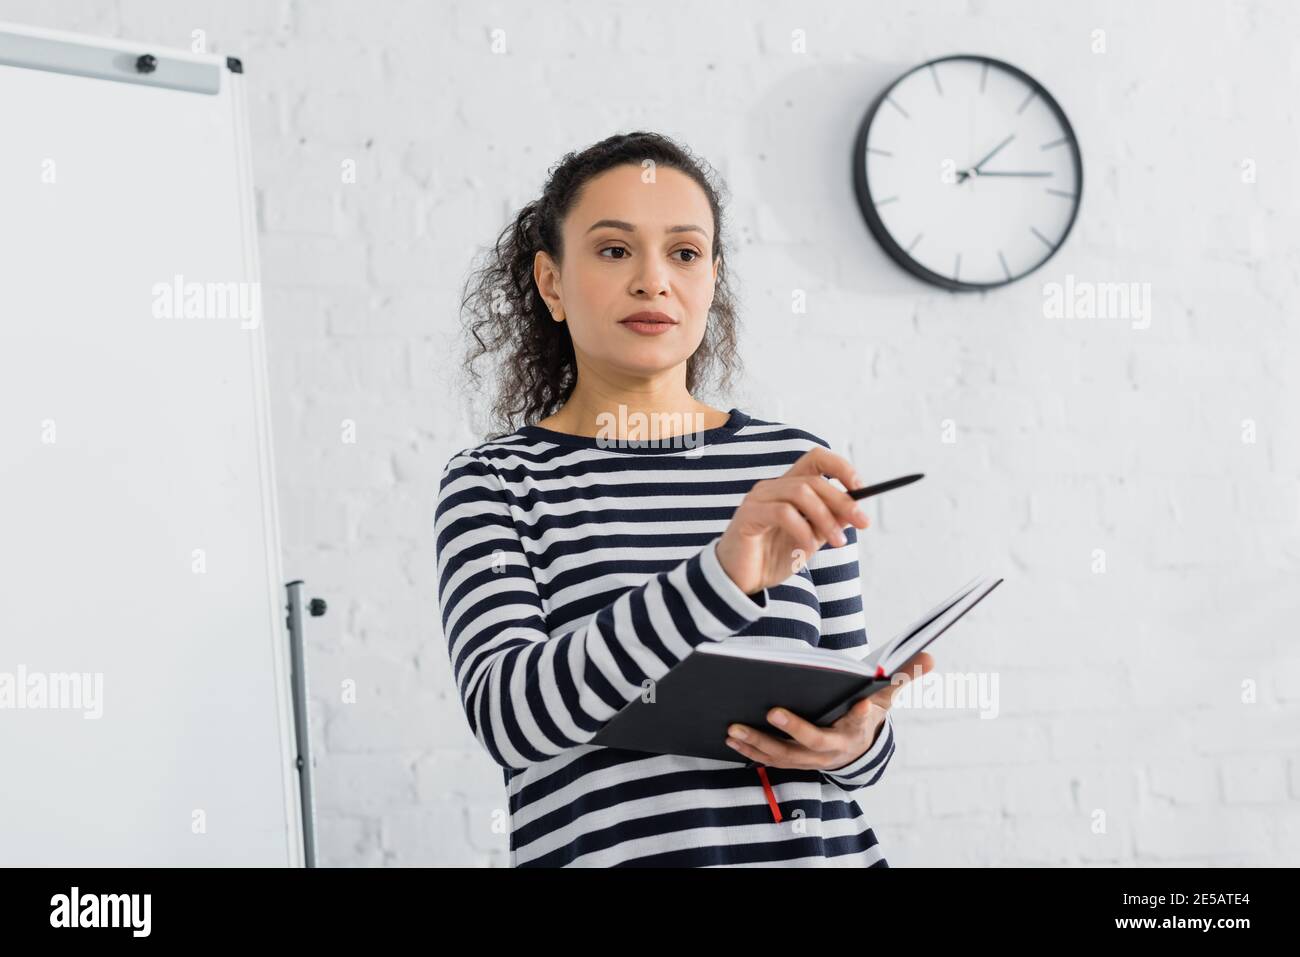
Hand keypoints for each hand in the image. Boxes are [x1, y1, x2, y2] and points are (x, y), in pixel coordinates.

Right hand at [715, 446, 869, 594]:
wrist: (741, 582)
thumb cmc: (772, 558)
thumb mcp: (810, 540)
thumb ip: (828, 523)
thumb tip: (854, 510)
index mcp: (788, 487)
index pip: (816, 459)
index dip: (841, 467)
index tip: (861, 489)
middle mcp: (772, 487)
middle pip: (813, 480)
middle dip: (843, 501)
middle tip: (862, 521)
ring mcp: (758, 498)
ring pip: (801, 493)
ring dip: (826, 518)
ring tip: (838, 542)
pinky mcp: (748, 515)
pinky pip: (783, 513)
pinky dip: (803, 529)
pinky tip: (807, 548)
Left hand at [724, 651, 933, 770]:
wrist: (859, 744)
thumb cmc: (867, 710)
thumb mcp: (886, 694)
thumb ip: (904, 676)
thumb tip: (930, 656)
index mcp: (855, 731)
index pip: (856, 723)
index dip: (857, 714)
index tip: (857, 705)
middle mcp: (832, 750)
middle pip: (811, 744)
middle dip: (791, 730)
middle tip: (769, 712)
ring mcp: (810, 759)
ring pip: (783, 756)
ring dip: (758, 745)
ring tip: (733, 729)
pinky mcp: (794, 761)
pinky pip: (770, 760)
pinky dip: (750, 752)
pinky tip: (731, 739)